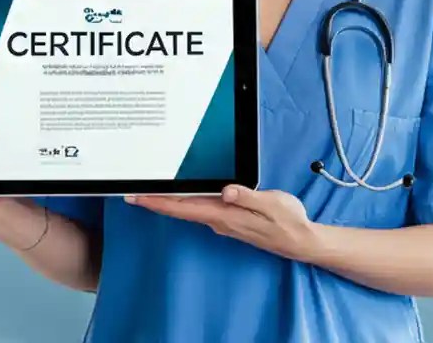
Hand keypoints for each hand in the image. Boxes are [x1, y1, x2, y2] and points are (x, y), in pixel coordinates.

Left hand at [126, 185, 317, 260]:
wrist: (300, 241)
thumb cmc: (289, 222)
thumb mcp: (273, 204)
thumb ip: (249, 196)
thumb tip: (227, 191)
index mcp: (226, 215)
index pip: (184, 208)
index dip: (159, 202)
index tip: (137, 197)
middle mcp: (220, 221)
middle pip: (181, 209)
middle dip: (156, 201)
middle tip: (131, 192)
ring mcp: (224, 222)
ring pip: (189, 209)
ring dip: (168, 201)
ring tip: (149, 192)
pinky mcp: (230, 220)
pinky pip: (201, 210)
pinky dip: (185, 202)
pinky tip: (181, 196)